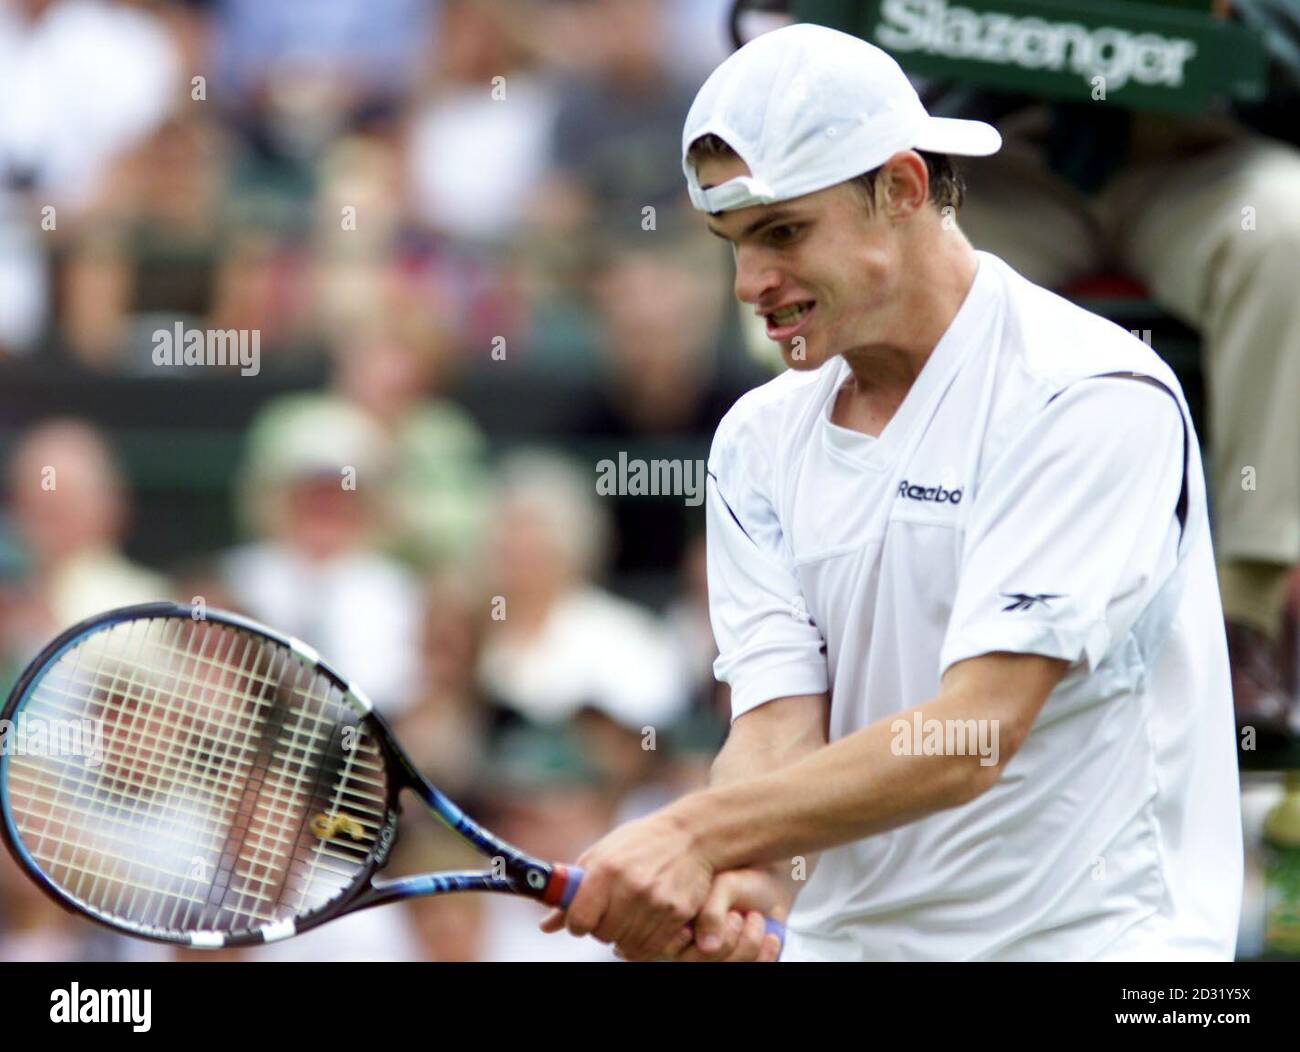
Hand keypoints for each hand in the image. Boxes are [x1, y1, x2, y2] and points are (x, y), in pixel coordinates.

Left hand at [538, 806, 712, 960]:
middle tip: (609, 913)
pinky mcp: (677, 914)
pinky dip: (644, 943)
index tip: (582, 917)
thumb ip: (573, 890)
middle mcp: (631, 887)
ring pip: (627, 945)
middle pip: (603, 935)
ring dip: (623, 937)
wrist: (691, 835)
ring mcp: (656, 902)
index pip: (579, 919)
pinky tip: (644, 924)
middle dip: (601, 928)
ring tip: (629, 916)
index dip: (577, 923)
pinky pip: (651, 947)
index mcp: (606, 869)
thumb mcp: (602, 855)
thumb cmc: (639, 843)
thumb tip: (545, 926)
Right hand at [655, 868, 788, 962]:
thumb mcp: (726, 886)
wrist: (770, 886)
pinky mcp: (742, 964)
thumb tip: (707, 947)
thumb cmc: (743, 881)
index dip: (693, 937)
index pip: (673, 946)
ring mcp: (718, 959)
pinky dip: (765, 955)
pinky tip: (770, 937)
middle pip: (701, 962)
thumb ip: (711, 912)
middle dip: (726, 940)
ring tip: (755, 918)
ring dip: (749, 943)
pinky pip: (753, 970)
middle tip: (738, 915)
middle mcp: (693, 946)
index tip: (717, 918)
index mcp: (679, 924)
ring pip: (728, 968)